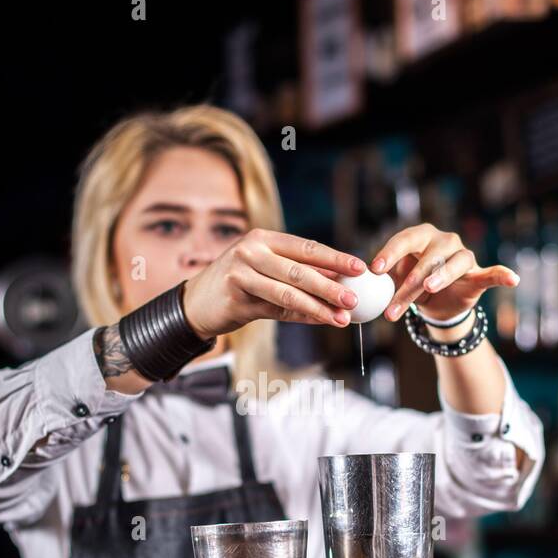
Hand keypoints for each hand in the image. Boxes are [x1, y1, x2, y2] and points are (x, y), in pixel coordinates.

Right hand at [180, 229, 365, 338]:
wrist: (197, 303)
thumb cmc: (237, 286)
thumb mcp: (266, 273)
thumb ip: (299, 277)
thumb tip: (340, 285)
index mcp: (263, 238)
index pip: (305, 246)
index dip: (334, 257)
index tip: (360, 267)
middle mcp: (251, 250)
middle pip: (300, 269)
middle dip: (331, 285)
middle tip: (355, 298)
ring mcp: (241, 272)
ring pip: (289, 292)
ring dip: (319, 306)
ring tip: (342, 316)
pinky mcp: (235, 296)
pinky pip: (276, 309)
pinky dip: (302, 316)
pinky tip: (321, 320)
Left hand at [370, 223, 518, 322]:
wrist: (437, 305)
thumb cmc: (413, 286)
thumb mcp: (396, 282)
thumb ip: (387, 278)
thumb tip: (368, 278)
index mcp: (420, 237)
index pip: (405, 239)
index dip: (390, 252)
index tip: (375, 269)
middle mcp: (444, 241)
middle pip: (428, 256)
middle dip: (410, 280)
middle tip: (398, 297)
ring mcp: (463, 256)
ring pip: (455, 263)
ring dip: (441, 276)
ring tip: (429, 289)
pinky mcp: (477, 274)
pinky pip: (492, 273)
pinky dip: (502, 275)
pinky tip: (512, 279)